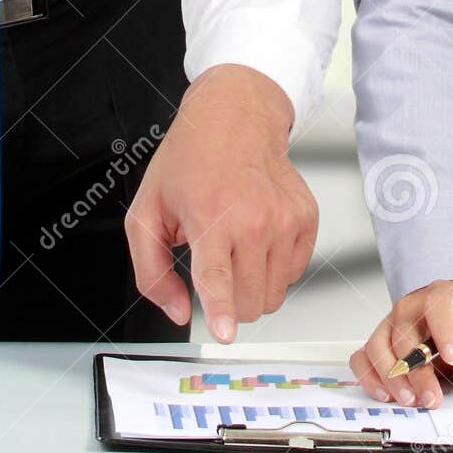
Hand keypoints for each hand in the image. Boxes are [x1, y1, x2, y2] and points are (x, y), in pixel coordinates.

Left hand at [125, 64, 316, 342]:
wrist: (235, 119)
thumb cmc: (188, 162)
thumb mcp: (147, 212)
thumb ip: (152, 271)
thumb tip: (178, 311)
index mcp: (211, 218)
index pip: (217, 278)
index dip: (221, 313)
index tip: (226, 333)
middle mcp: (254, 220)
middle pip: (247, 301)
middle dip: (228, 301)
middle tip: (216, 266)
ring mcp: (285, 220)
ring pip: (273, 296)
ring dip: (252, 287)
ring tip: (236, 248)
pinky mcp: (306, 218)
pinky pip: (293, 274)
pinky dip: (274, 268)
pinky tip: (257, 238)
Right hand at [349, 280, 452, 408]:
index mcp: (442, 296)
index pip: (438, 305)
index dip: (444, 331)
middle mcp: (411, 307)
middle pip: (405, 333)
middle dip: (417, 371)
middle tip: (431, 397)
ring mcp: (391, 322)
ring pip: (378, 345)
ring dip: (391, 376)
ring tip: (410, 399)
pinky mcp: (379, 341)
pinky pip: (362, 356)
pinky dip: (369, 376)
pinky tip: (385, 393)